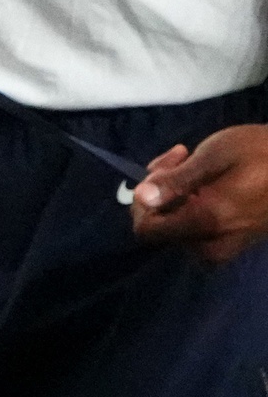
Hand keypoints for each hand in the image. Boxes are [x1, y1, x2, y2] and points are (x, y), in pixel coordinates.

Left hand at [133, 124, 267, 262]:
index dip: (141, 202)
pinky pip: (201, 229)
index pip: (148, 231)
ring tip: (189, 160)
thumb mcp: (215, 156)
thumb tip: (142, 198)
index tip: (158, 171)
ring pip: (180, 226)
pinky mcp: (239, 239)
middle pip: (162, 227)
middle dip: (159, 191)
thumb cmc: (262, 152)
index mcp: (207, 221)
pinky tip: (206, 178)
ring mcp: (230, 244)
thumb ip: (176, 180)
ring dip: (175, 194)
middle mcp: (216, 241)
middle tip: (178, 157)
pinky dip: (193, 204)